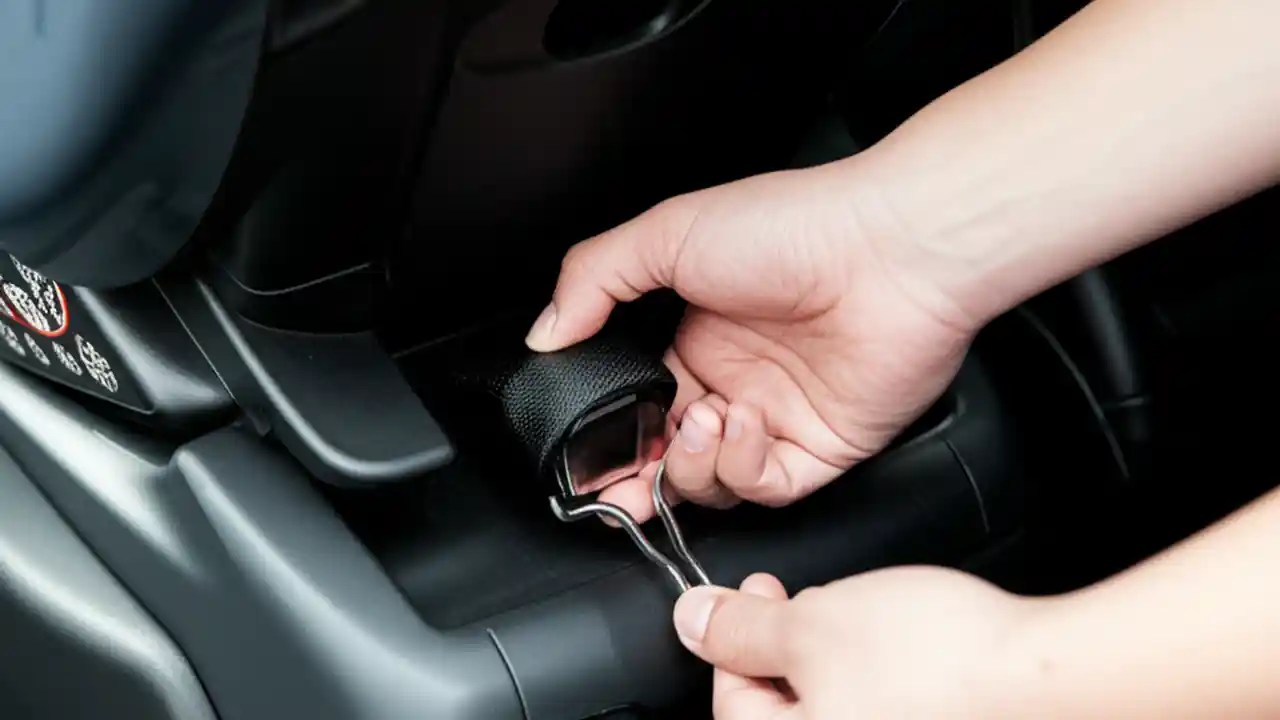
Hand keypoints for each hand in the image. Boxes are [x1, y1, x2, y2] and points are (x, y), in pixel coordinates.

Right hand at [527, 160, 977, 519]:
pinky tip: (743, 423)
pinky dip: (741, 469)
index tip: (583, 454)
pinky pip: (764, 488)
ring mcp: (777, 417)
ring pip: (711, 482)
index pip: (638, 404)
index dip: (610, 434)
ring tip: (699, 421)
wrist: (893, 247)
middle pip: (668, 455)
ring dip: (690, 465)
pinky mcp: (821, 448)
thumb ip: (593, 280)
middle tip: (616, 486)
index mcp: (696, 334)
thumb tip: (544, 333)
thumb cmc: (794, 226)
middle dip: (636, 478)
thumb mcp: (668, 234)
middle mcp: (734, 379)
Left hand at [675, 569, 1041, 718]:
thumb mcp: (809, 626)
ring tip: (861, 620)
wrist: (1042, 677)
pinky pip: (880, 711)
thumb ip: (739, 630)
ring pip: (834, 707)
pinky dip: (874, 679)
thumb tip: (692, 622)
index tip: (750, 600)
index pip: (732, 706)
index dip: (732, 642)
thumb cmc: (933, 663)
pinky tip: (899, 647)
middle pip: (783, 710)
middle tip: (805, 604)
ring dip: (832, 660)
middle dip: (787, 647)